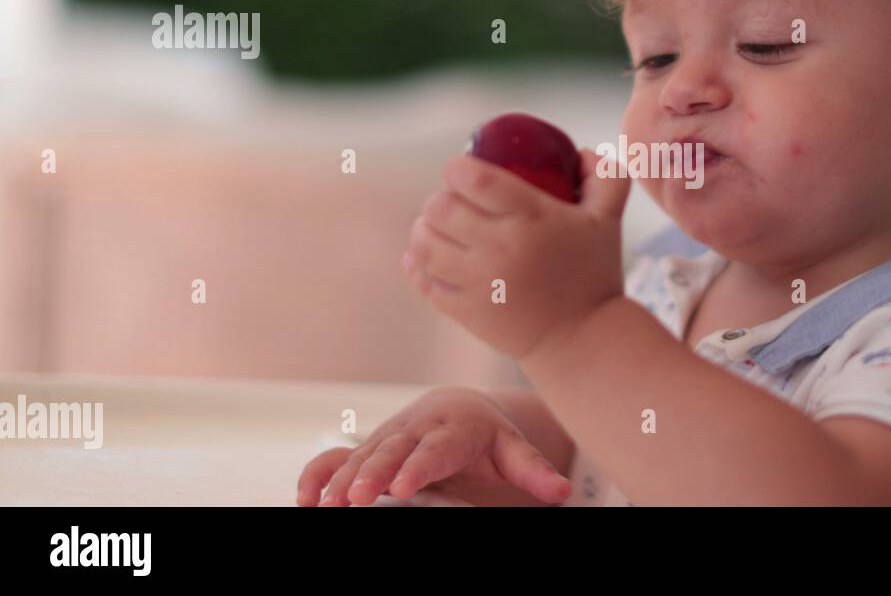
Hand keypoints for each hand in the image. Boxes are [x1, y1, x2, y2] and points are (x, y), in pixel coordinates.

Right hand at [297, 386, 570, 506]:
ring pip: (362, 456)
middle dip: (373, 473)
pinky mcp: (368, 448)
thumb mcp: (512, 450)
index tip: (403, 486)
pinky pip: (337, 458)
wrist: (457, 406)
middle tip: (358, 497)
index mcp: (454, 429)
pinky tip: (305, 500)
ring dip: (343, 479)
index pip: (437, 449)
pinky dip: (318, 475)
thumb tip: (564, 492)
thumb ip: (533, 470)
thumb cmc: (487, 435)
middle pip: (393, 452)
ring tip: (328, 504)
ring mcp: (388, 438)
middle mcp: (416, 431)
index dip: (419, 465)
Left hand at [402, 148, 629, 358]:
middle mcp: (500, 248)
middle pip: (441, 208)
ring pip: (425, 243)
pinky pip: (425, 280)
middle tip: (453, 201)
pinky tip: (424, 254)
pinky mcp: (466, 311)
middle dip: (440, 198)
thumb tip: (581, 151)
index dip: (457, 168)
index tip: (461, 170)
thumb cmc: (594, 274)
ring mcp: (479, 282)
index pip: (475, 179)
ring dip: (423, 229)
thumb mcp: (610, 220)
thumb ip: (607, 175)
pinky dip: (417, 263)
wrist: (582, 340)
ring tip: (435, 226)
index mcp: (532, 218)